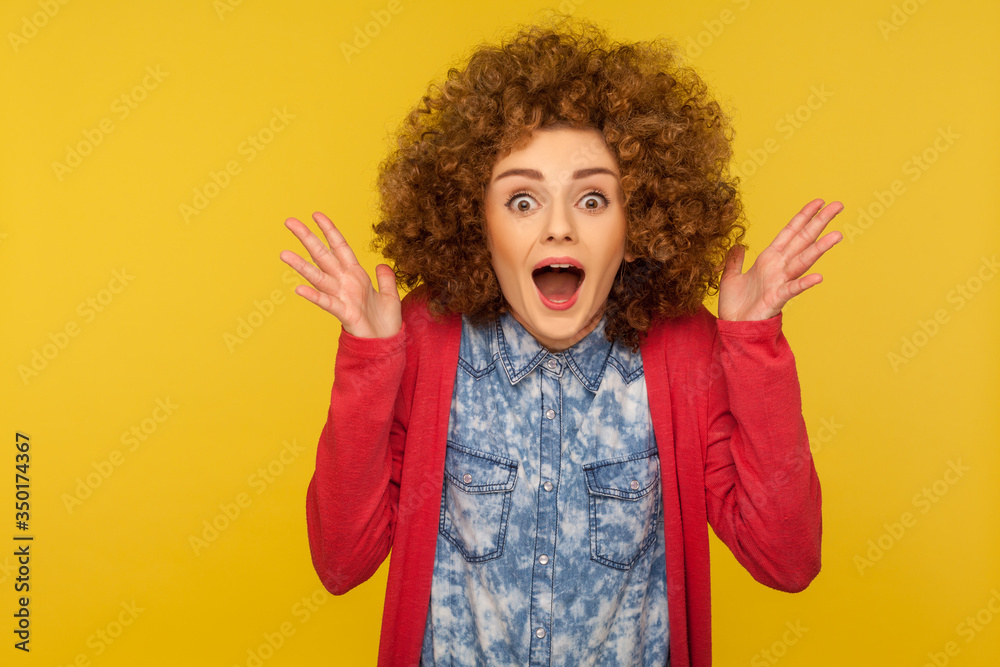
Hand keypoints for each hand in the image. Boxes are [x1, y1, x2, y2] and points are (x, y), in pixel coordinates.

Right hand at [280, 212, 401, 337]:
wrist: (387, 344)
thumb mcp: (391, 295)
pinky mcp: (345, 313)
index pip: (340, 247)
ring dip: (302, 265)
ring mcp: (343, 297)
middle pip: (323, 256)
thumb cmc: (386, 322)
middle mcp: (345, 283)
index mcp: (356, 275)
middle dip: (307, 238)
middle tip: (289, 222)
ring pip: (319, 277)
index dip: (329, 231)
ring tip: (284, 254)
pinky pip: (327, 302)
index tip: (316, 214)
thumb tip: (382, 263)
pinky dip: (314, 296)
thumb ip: (386, 278)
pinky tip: (299, 289)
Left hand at [718, 199, 842, 320]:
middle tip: (838, 206)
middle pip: (802, 240)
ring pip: (802, 260)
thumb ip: (735, 260)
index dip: (803, 216)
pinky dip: (804, 283)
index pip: (789, 232)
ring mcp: (779, 282)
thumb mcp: (730, 276)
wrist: (733, 327)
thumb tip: (737, 245)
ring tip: (836, 235)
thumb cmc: (735, 305)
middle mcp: (778, 267)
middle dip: (819, 223)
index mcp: (769, 259)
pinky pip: (792, 289)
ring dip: (819, 248)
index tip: (819, 202)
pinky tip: (819, 276)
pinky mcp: (776, 298)